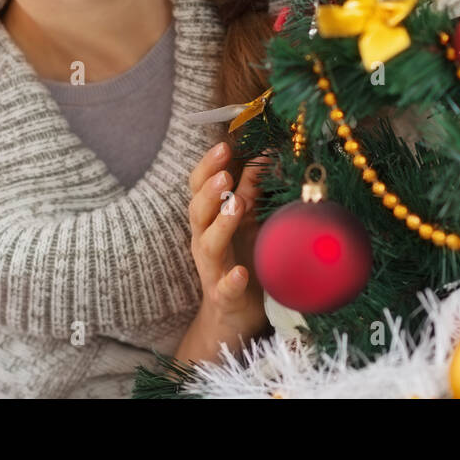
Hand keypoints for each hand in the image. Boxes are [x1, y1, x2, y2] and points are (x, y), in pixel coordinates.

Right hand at [175, 140, 269, 361]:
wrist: (235, 314)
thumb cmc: (242, 257)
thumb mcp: (246, 220)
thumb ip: (249, 189)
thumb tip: (263, 152)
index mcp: (208, 219)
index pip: (199, 187)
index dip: (207, 166)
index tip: (223, 145)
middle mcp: (204, 241)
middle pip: (197, 211)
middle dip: (210, 189)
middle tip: (225, 171)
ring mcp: (213, 269)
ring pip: (208, 245)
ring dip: (221, 224)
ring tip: (236, 206)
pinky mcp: (225, 296)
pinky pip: (225, 288)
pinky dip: (232, 280)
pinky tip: (242, 272)